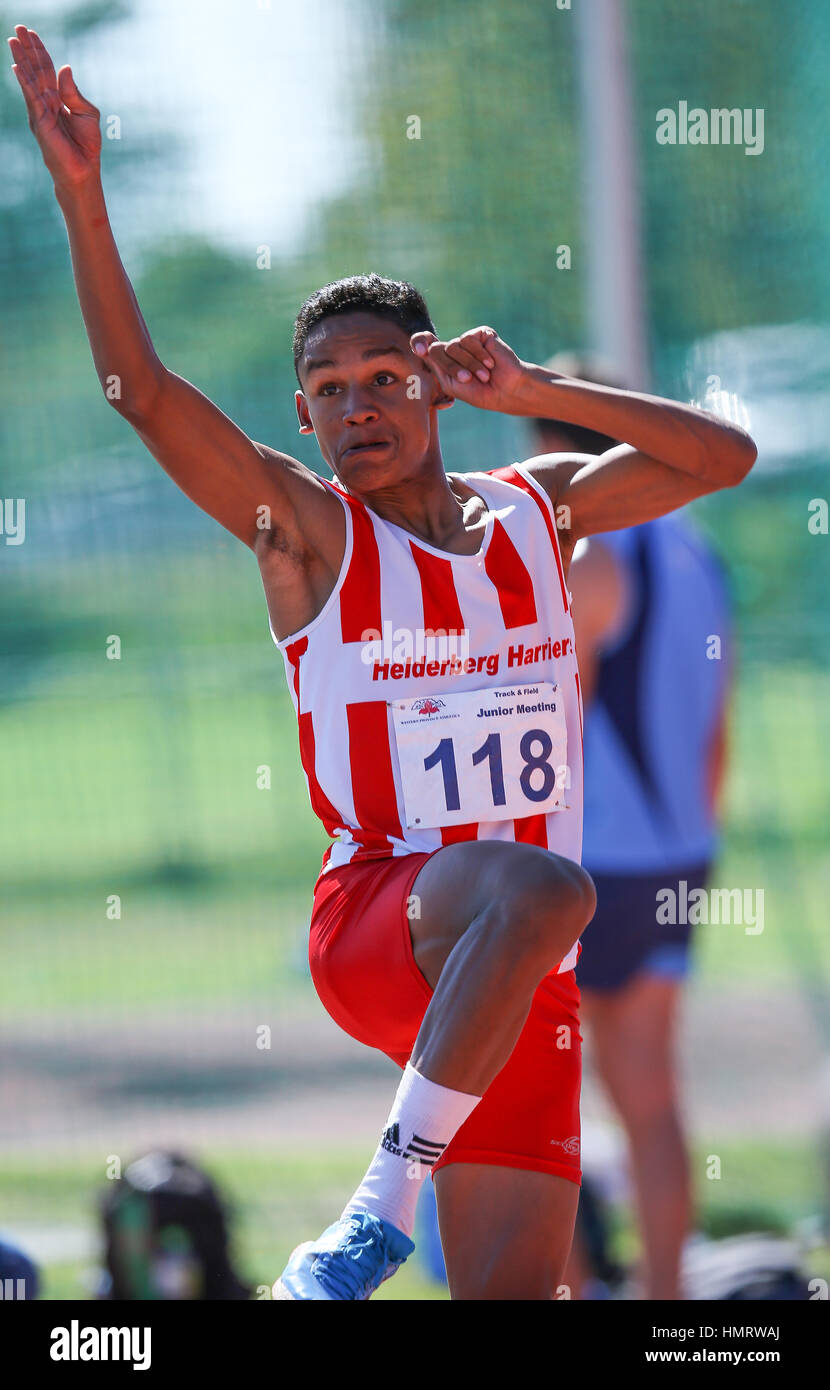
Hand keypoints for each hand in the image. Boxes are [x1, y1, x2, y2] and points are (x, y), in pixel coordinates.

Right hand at [8, 25, 101, 189]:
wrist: (84, 170)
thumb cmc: (86, 145)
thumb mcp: (86, 113)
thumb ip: (74, 92)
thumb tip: (64, 68)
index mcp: (58, 98)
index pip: (47, 69)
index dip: (40, 51)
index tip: (32, 33)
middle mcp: (46, 102)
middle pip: (35, 70)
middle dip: (27, 49)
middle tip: (18, 28)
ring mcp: (40, 111)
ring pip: (30, 79)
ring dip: (22, 59)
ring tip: (13, 40)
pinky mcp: (40, 121)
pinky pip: (31, 97)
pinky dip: (25, 81)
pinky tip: (18, 67)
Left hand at [410, 326, 529, 413]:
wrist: (506, 390)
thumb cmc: (480, 392)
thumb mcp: (451, 384)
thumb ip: (436, 366)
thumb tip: (424, 347)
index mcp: (444, 362)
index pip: (424, 344)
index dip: (418, 342)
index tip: (419, 350)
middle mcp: (454, 348)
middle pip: (436, 349)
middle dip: (451, 367)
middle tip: (467, 379)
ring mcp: (467, 340)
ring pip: (452, 346)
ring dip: (468, 365)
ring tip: (484, 375)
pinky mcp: (480, 334)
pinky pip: (468, 340)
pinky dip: (478, 355)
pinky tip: (490, 364)